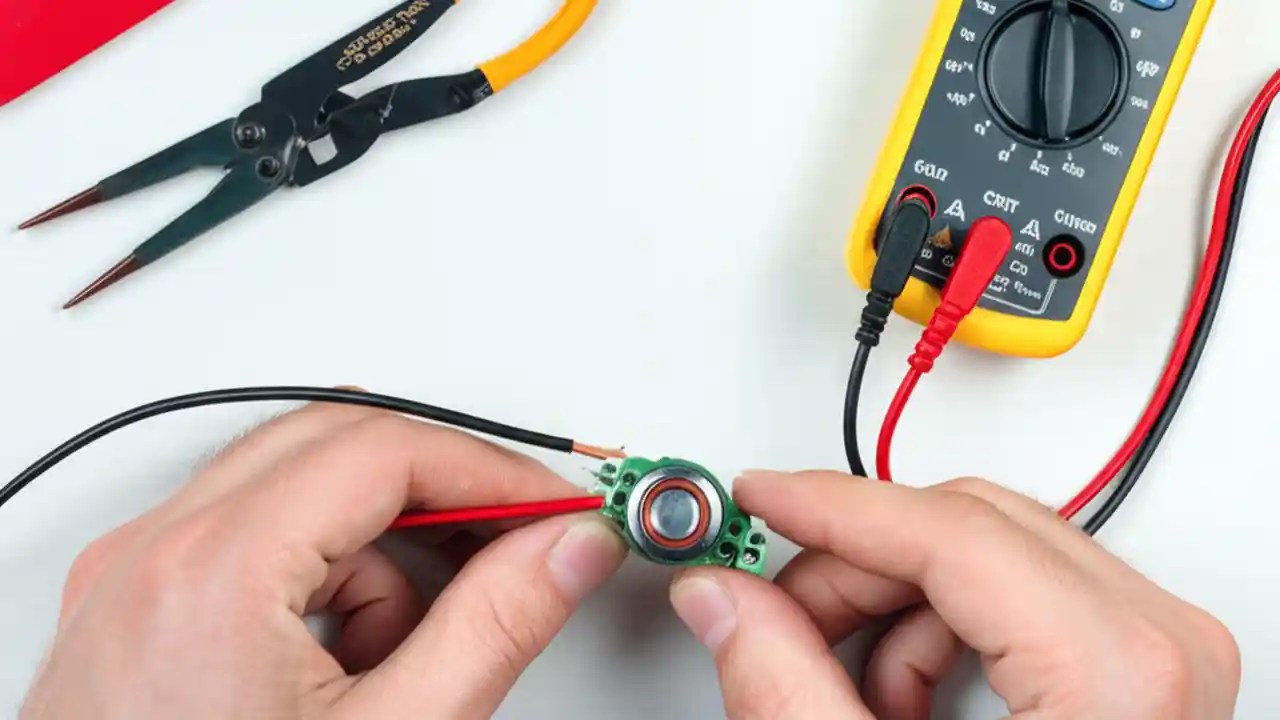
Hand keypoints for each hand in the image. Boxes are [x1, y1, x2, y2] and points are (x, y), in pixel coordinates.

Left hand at [22, 401, 627, 718]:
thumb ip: (493, 628)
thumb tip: (562, 552)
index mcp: (211, 572)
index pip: (384, 451)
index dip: (491, 471)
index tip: (553, 509)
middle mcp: (153, 555)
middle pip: (335, 446)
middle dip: (439, 492)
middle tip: (514, 542)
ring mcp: (132, 577)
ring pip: (292, 492)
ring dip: (373, 553)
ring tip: (398, 657)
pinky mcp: (132, 609)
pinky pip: (248, 543)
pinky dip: (316, 583)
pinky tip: (338, 672)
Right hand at [668, 471, 1240, 718]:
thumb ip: (787, 689)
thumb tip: (726, 603)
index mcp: (1114, 669)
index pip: (948, 532)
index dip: (833, 507)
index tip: (763, 497)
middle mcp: (1156, 643)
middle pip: (965, 530)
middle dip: (850, 566)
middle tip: (773, 610)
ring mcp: (1157, 652)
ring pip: (986, 557)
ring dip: (891, 608)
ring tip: (842, 687)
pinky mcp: (1138, 668)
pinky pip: (1017, 598)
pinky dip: (939, 637)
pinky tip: (900, 704)